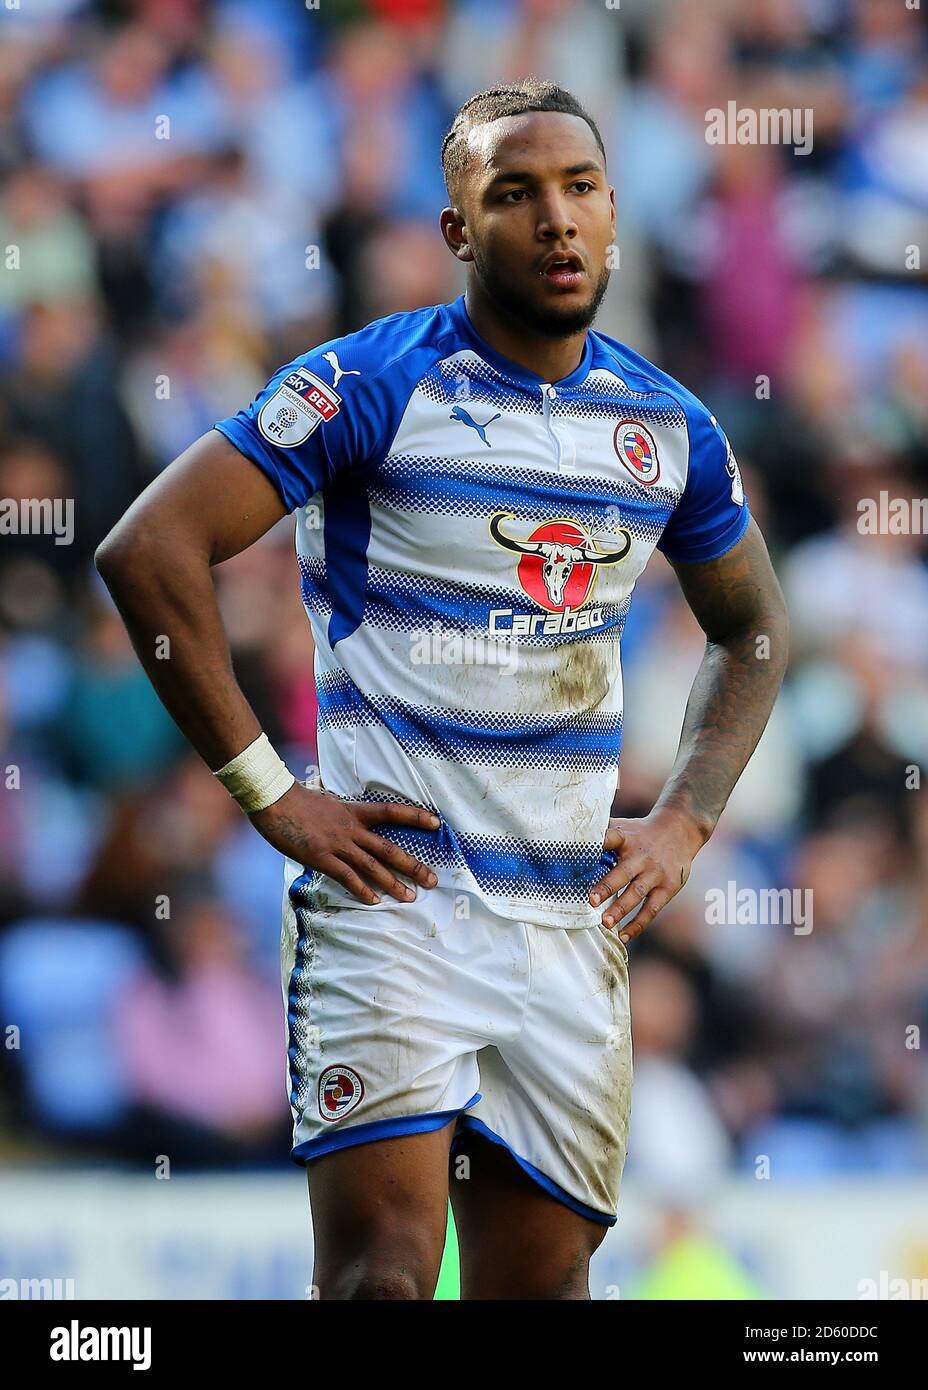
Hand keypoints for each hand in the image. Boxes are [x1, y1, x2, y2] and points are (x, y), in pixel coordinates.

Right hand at [248, 782, 440, 904]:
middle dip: (413, 865)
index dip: (415, 817)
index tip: (437, 823)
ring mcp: (338, 844)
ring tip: (410, 897)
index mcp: (354, 811)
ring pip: (373, 866)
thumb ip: (341, 815)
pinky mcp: (321, 857)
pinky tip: (374, 901)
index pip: (392, 811)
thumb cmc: (295, 800)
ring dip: (393, 883)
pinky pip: (347, 877)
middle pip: (389, 848)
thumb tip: (350, 823)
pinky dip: (362, 890)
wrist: (274, 799)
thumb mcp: (327, 803)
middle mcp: (351, 828)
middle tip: (432, 880)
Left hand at [589, 807, 706, 943]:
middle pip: (623, 872)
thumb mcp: (624, 827)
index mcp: (627, 837)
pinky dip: (638, 924)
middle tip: (590, 901)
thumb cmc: (640, 833)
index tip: (579, 856)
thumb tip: (567, 841)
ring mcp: (656, 873)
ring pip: (637, 893)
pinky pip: (651, 909)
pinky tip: (623, 936)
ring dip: (620, 909)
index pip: (610, 838)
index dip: (597, 845)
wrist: (680, 830)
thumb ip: (601, 833)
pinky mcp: (668, 887)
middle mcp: (641, 856)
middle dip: (606, 887)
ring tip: (605, 923)